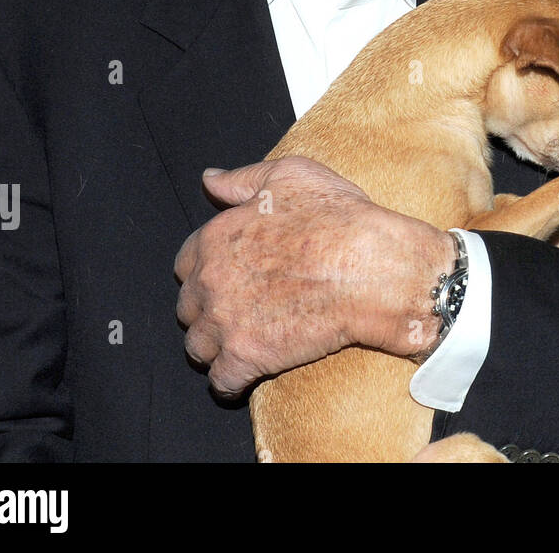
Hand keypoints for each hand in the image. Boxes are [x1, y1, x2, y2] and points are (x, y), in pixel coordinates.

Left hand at [173, 156, 454, 396]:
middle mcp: (211, 282)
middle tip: (239, 310)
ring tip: (242, 342)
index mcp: (216, 238)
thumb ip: (242, 179)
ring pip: (198, 347)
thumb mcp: (290, 177)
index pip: (185, 263)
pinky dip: (232, 381)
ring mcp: (224, 323)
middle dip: (208, 310)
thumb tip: (210, 180)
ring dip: (215, 347)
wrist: (372, 269)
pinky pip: (221, 382)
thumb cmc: (338, 219)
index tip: (228, 277)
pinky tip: (247, 373)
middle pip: (188, 308)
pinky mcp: (245, 358)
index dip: (206, 270)